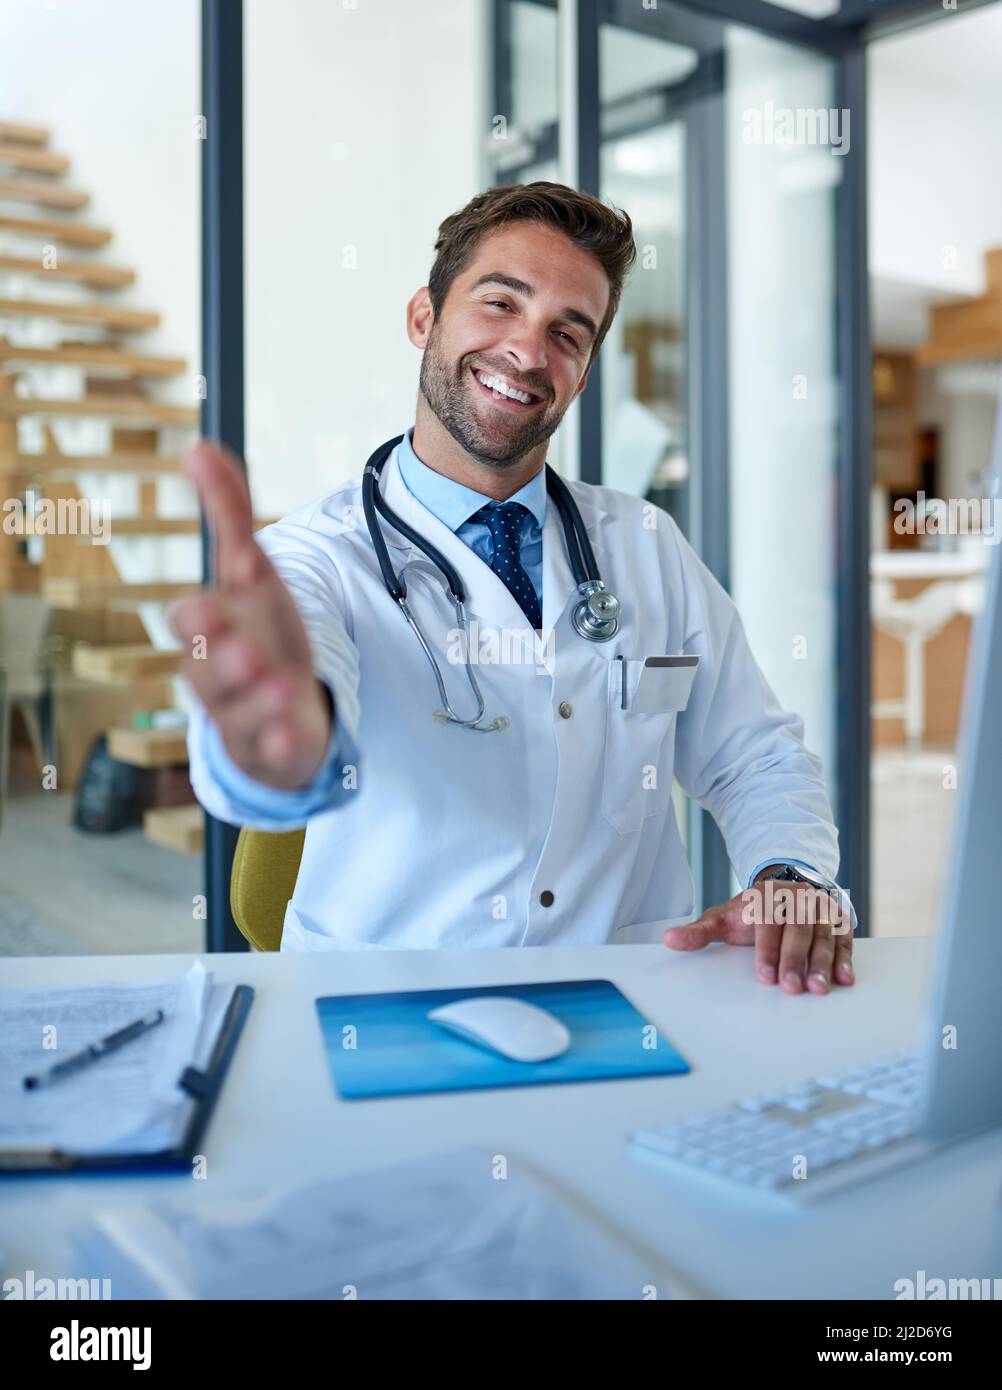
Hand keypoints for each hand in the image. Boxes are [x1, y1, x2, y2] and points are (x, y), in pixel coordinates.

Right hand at [169, 439, 331, 789]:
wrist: (277, 709)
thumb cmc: (258, 631)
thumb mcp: (249, 572)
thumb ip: (228, 512)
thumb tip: (199, 446)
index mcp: (212, 630)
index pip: (191, 622)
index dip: (197, 617)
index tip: (207, 607)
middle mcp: (219, 674)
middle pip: (207, 671)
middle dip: (222, 659)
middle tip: (243, 650)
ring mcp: (245, 714)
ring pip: (240, 711)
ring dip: (258, 698)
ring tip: (284, 685)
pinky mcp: (273, 746)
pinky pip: (272, 750)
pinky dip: (280, 743)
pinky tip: (293, 735)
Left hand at [663, 873, 853, 994]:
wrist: (785, 888)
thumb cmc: (751, 911)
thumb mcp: (723, 918)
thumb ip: (698, 932)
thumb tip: (668, 940)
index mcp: (766, 897)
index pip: (768, 922)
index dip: (767, 949)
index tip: (764, 976)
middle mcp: (796, 900)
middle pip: (798, 930)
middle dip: (795, 960)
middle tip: (793, 988)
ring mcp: (819, 910)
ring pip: (823, 936)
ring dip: (823, 963)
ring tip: (820, 989)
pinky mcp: (838, 922)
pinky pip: (844, 940)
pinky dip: (846, 959)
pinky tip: (845, 980)